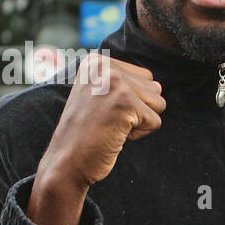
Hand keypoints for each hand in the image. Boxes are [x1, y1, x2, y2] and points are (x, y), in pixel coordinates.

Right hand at [27, 55, 164, 224]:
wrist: (66, 162)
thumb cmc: (86, 134)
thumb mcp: (99, 96)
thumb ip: (125, 83)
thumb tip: (159, 85)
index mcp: (97, 62)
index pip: (145, 77)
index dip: (131, 101)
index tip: (103, 111)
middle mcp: (105, 67)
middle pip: (154, 88)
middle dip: (138, 110)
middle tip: (107, 121)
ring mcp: (115, 83)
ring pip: (158, 103)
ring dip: (139, 122)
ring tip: (111, 127)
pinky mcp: (125, 103)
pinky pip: (155, 122)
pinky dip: (138, 135)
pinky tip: (113, 136)